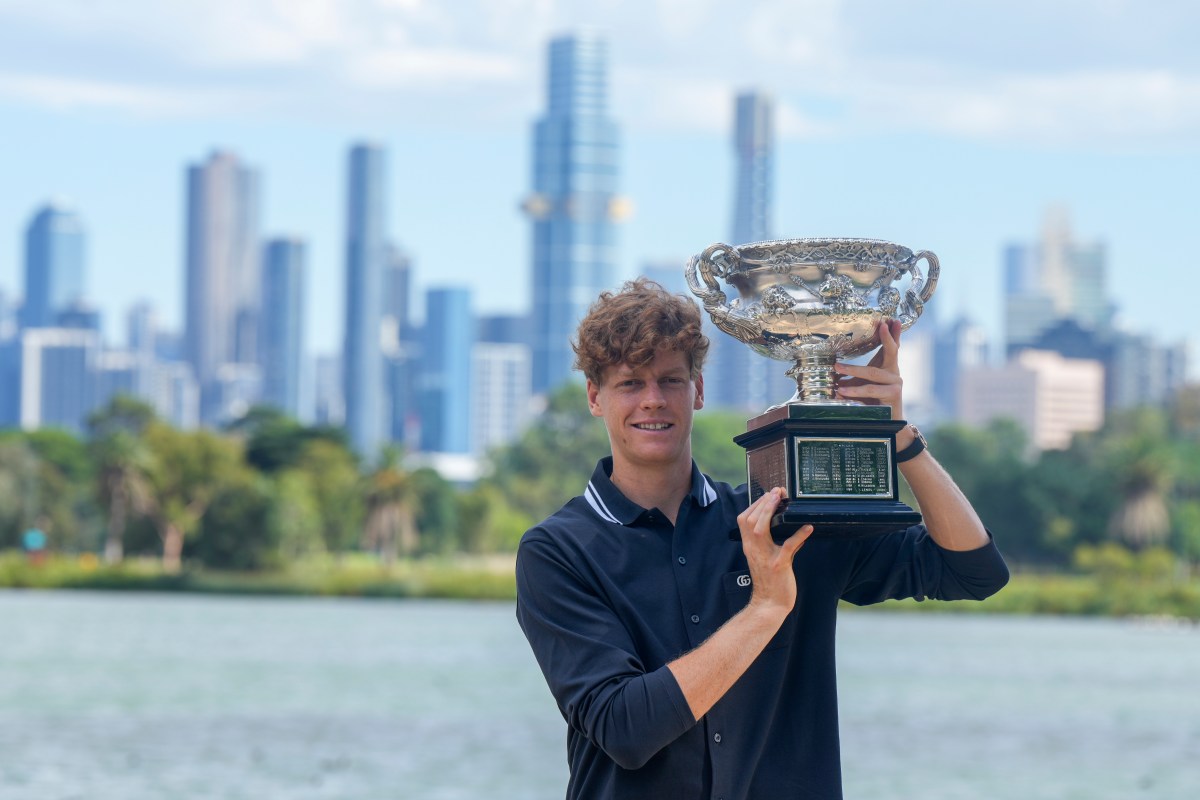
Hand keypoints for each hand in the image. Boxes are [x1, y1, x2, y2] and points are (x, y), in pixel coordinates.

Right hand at [736, 487, 812, 614]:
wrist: (769, 604)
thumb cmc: (769, 582)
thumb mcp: (765, 559)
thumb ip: (776, 545)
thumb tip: (796, 532)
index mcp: (749, 546)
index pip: (744, 520)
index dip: (755, 505)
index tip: (767, 494)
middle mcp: (753, 549)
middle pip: (750, 520)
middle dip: (762, 503)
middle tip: (776, 491)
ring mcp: (765, 557)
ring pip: (761, 529)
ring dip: (770, 512)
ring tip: (781, 500)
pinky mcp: (779, 565)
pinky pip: (788, 547)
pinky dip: (798, 535)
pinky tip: (808, 528)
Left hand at [834, 320, 903, 419]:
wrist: (887, 422)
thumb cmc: (873, 400)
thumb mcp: (862, 383)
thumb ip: (853, 374)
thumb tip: (833, 368)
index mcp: (888, 366)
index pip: (892, 346)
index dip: (891, 334)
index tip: (890, 321)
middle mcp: (895, 372)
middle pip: (890, 352)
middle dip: (883, 339)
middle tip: (879, 326)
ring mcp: (896, 383)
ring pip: (873, 374)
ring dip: (853, 372)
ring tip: (836, 369)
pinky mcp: (894, 395)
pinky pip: (871, 391)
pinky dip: (855, 391)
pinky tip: (843, 392)